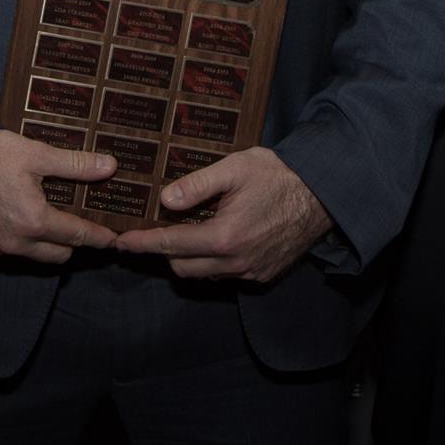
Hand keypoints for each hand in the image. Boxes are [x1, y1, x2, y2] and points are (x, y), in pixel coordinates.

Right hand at [0, 129, 118, 262]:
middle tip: (80, 223)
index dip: (98, 237)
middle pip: (59, 254)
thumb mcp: (35, 154)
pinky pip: (10, 252)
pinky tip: (19, 219)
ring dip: (46, 243)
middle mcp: (17, 243)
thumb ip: (75, 165)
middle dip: (73, 242)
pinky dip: (20, 241)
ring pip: (34, 255)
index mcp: (34, 221)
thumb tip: (109, 167)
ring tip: (50, 219)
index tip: (113, 239)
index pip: (77, 236)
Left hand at [112, 147, 330, 282]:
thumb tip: (164, 199)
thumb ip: (197, 184)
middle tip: (155, 228)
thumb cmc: (278, 175)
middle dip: (163, 250)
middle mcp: (236, 262)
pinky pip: (225, 276)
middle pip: (182, 267)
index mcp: (225, 236)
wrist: (323, 195)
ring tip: (185, 230)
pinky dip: (213, 262)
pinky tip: (215, 238)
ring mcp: (251, 272)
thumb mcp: (235, 168)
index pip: (171, 244)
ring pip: (203, 275)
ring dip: (188, 257)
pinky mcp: (263, 275)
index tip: (122, 242)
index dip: (143, 243)